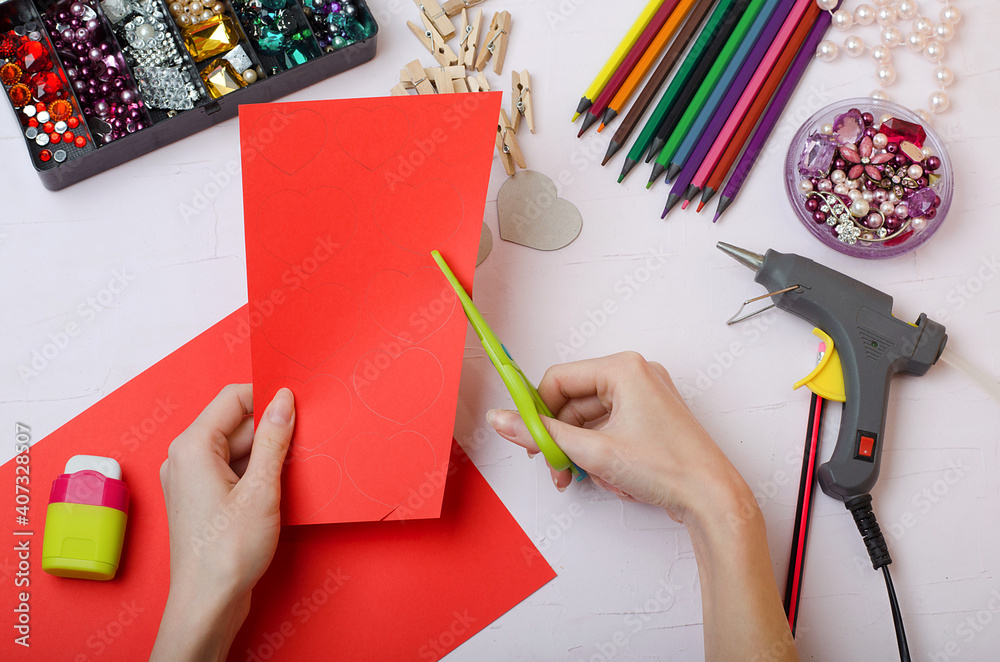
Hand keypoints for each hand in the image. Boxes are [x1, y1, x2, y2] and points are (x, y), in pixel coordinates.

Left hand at [151, 385, 294, 661]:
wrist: (207, 603)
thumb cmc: (227, 553)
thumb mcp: (261, 489)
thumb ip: (274, 439)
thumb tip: (284, 401)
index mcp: (192, 446)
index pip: (233, 397)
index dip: (267, 397)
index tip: (297, 406)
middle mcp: (184, 457)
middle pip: (235, 422)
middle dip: (269, 430)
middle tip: (299, 447)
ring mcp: (189, 478)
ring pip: (235, 447)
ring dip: (264, 454)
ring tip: (285, 476)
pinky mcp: (200, 497)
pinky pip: (230, 468)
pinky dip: (254, 472)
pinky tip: (273, 489)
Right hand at [488, 353, 796, 660]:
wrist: (713, 498)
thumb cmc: (667, 468)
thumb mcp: (593, 452)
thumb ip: (542, 434)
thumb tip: (501, 420)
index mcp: (623, 368)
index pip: (559, 378)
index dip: (537, 409)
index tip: (526, 437)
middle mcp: (635, 374)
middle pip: (573, 400)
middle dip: (559, 437)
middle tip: (552, 467)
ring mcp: (645, 397)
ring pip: (590, 418)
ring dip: (579, 450)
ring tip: (579, 479)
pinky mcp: (651, 419)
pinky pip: (609, 428)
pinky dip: (600, 452)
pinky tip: (609, 477)